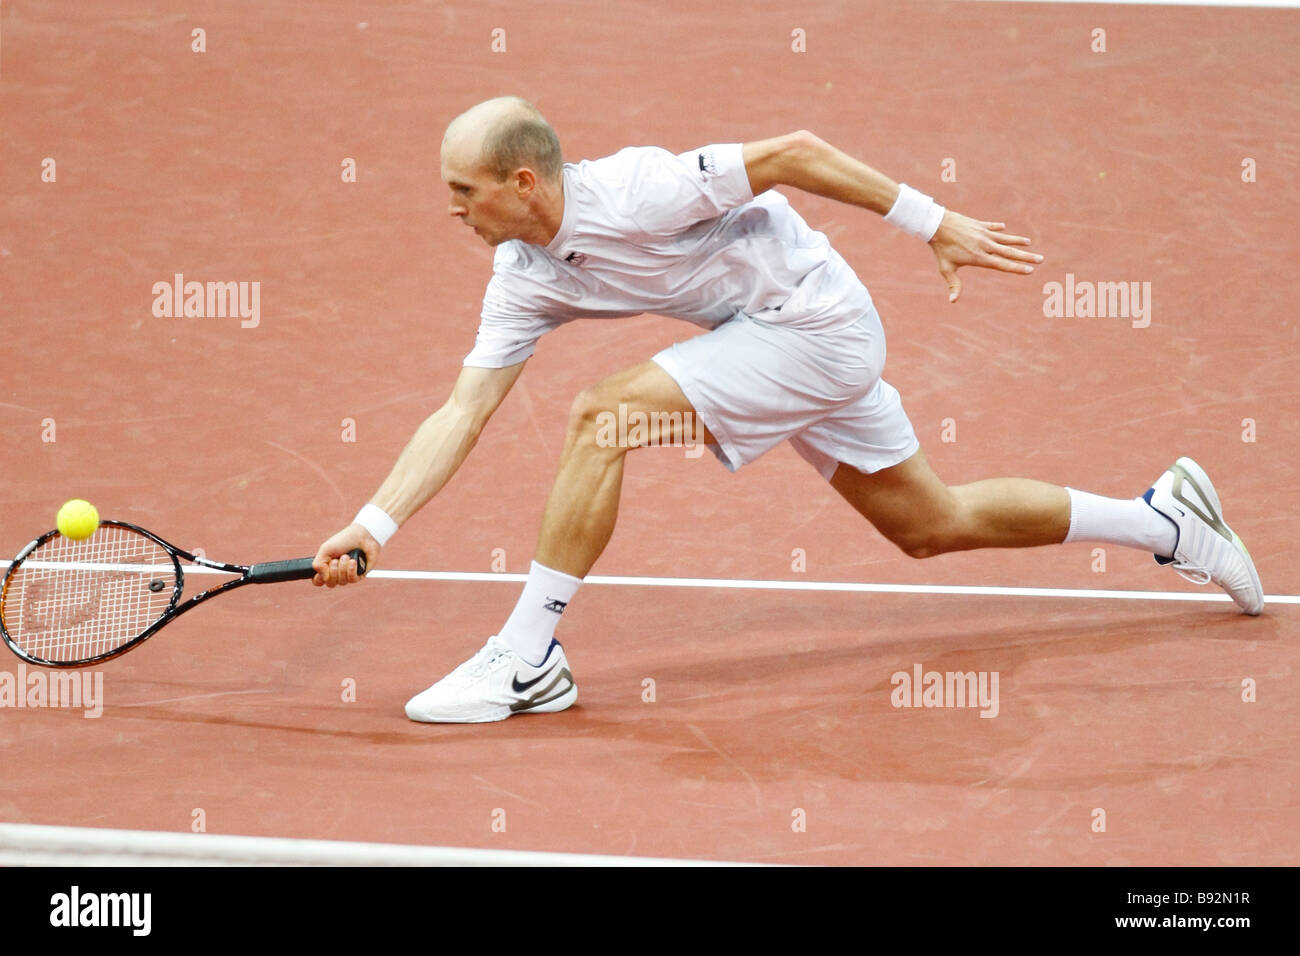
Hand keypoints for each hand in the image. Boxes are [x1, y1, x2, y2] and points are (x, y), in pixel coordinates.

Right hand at [312, 523, 379, 587]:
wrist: (362, 535)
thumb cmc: (343, 541)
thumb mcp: (325, 549)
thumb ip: (318, 564)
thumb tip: (323, 578)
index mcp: (326, 567)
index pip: (319, 582)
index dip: (319, 579)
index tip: (322, 570)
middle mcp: (337, 573)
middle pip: (330, 584)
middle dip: (333, 571)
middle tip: (336, 559)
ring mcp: (348, 575)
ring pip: (341, 582)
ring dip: (343, 567)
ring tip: (346, 556)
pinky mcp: (359, 575)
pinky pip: (352, 580)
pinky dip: (351, 570)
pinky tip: (353, 561)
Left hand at [928, 210, 1042, 302]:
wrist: (937, 224)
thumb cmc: (941, 249)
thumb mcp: (946, 269)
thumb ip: (954, 284)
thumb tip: (953, 301)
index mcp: (980, 257)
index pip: (1003, 265)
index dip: (1017, 268)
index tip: (1030, 270)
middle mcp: (986, 245)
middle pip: (1010, 252)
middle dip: (1026, 257)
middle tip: (1041, 259)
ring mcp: (984, 234)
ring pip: (1005, 238)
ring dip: (1018, 241)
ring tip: (1029, 243)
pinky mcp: (980, 225)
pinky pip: (992, 227)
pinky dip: (998, 228)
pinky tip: (1004, 228)